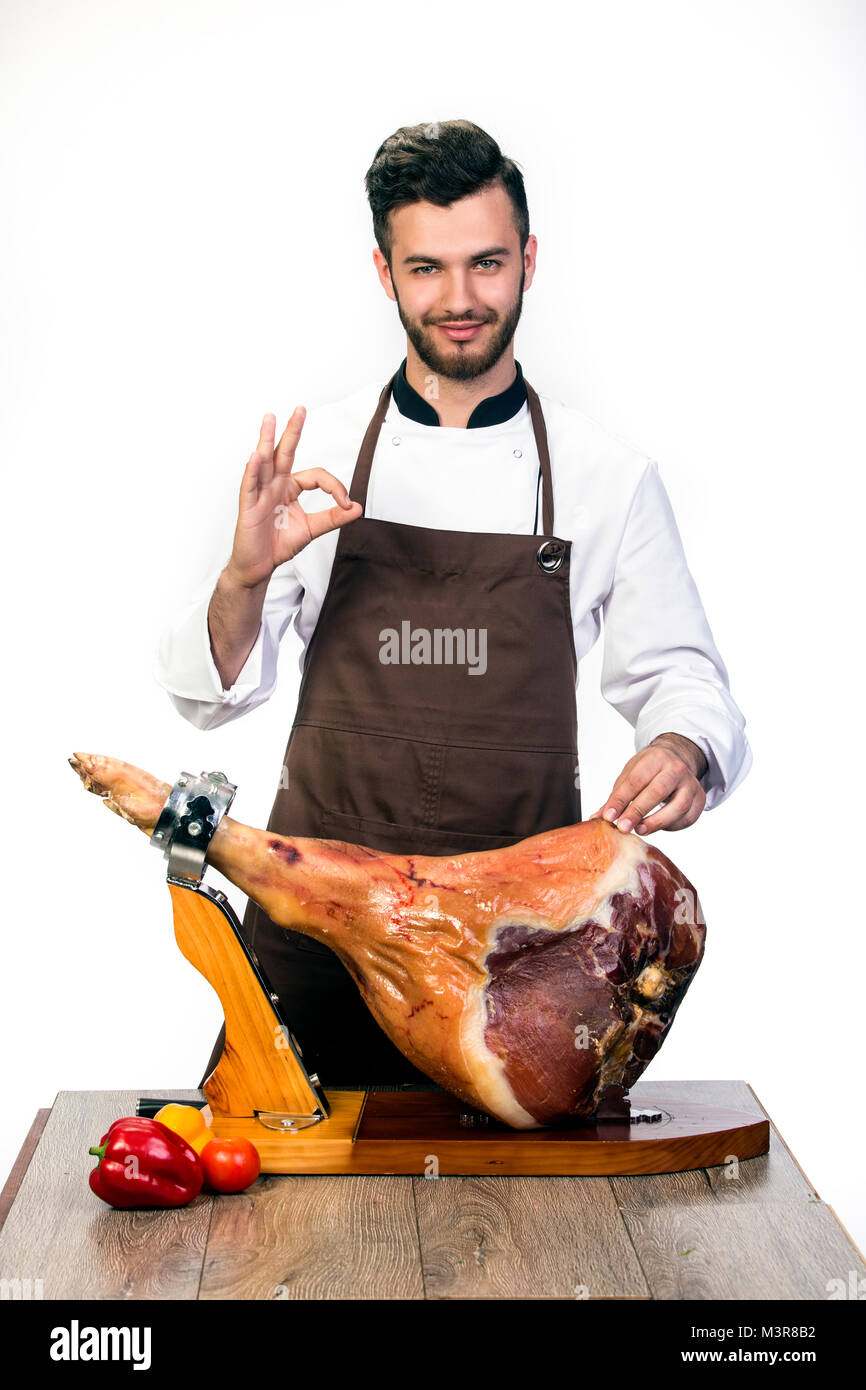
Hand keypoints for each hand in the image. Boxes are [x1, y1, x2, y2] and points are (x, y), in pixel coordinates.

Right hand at [227, 409, 362, 588]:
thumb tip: (357, 507)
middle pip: (285, 453)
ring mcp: (260, 493)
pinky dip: (252, 470)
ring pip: (263, 462)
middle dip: (293, 431)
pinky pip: (250, 485)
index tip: (346, 502)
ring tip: (270, 419)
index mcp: (290, 488)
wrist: (259, 566)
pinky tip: (256, 456)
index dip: (333, 486)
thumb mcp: (312, 529)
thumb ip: (333, 518)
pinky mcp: (248, 506)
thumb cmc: (278, 544)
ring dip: (267, 440)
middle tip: (301, 409)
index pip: (315, 476)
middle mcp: (274, 485)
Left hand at [586, 733, 707, 834]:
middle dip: (637, 812)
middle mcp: (675, 768)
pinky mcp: (700, 798)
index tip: (608, 817)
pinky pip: (687, 817)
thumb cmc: (649, 769)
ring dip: (656, 822)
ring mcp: (690, 783)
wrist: (677, 758)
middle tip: (622, 827)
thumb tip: (597, 818)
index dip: (620, 800)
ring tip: (640, 830)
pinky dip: (671, 826)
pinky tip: (658, 827)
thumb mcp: (630, 775)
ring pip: (678, 807)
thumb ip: (616, 797)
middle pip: (657, 792)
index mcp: (654, 759)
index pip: (635, 780)